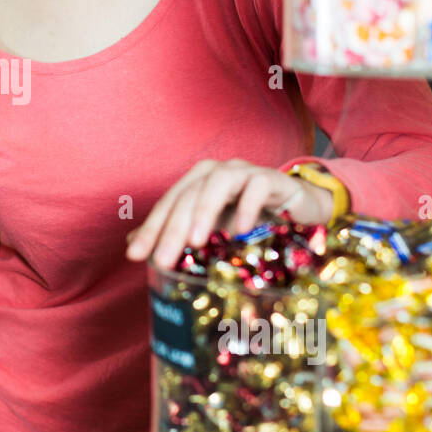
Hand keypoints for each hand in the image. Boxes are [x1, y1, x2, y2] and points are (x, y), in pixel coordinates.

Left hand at [125, 159, 331, 267]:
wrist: (298, 207)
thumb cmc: (250, 217)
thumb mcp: (210, 228)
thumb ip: (176, 233)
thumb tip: (133, 245)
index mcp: (198, 181)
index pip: (168, 204)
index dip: (150, 229)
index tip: (135, 256)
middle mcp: (217, 172)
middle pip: (188, 196)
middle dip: (172, 228)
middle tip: (163, 260)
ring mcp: (245, 171)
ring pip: (218, 184)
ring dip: (204, 211)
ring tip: (195, 241)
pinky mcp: (273, 178)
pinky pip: (257, 186)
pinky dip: (247, 206)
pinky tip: (241, 230)